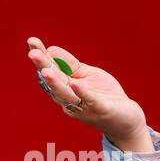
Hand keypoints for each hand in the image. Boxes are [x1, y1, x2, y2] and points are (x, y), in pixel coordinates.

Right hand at [26, 37, 148, 148]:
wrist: (127, 119)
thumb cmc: (105, 95)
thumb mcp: (89, 75)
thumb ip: (72, 65)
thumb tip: (52, 49)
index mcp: (66, 88)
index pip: (50, 70)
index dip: (41, 57)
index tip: (31, 41)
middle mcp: (70, 99)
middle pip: (54, 82)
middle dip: (43, 67)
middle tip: (32, 53)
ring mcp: (84, 107)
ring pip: (66, 94)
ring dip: (56, 82)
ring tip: (47, 71)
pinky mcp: (101, 110)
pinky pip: (90, 101)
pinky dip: (82, 93)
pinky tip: (75, 84)